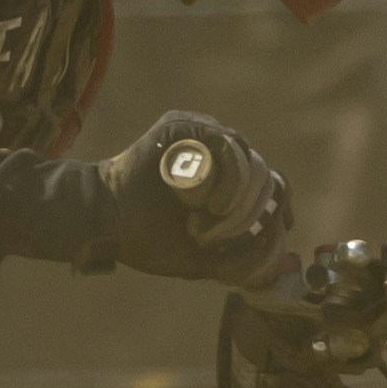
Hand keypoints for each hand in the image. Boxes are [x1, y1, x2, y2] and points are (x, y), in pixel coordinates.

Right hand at [100, 110, 296, 286]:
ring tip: (211, 219)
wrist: (107, 223)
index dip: (280, 206)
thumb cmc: (148, 239)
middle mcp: (217, 153)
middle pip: (265, 174)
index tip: (279, 229)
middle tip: (226, 235)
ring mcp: (202, 136)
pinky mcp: (184, 126)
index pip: (269, 184)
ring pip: (249, 161)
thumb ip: (239, 260)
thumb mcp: (203, 259)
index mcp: (224, 178)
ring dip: (239, 199)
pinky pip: (226, 145)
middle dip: (256, 212)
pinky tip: (212, 204)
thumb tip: (278, 257)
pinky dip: (229, 178)